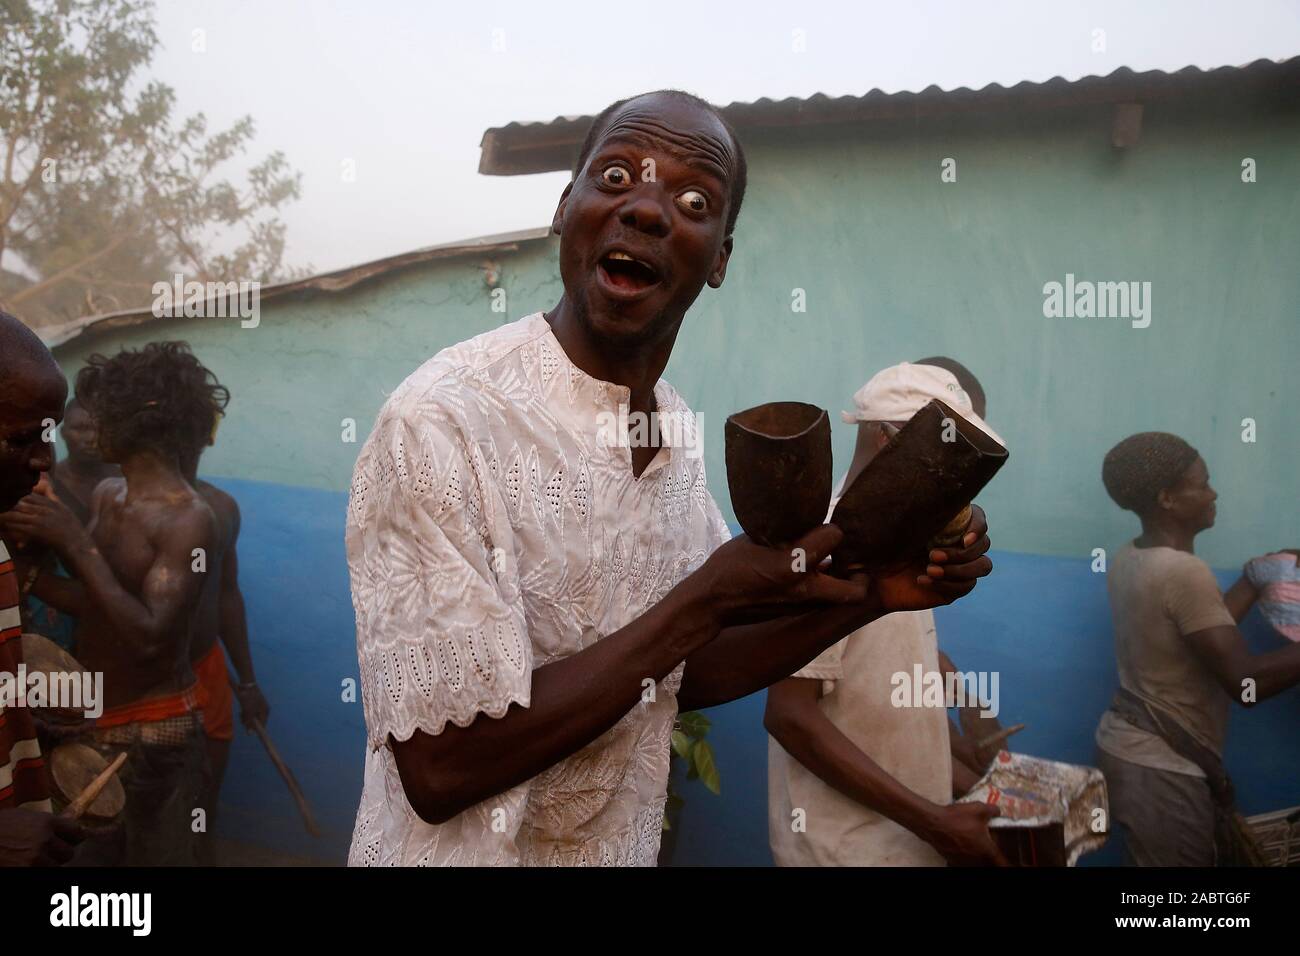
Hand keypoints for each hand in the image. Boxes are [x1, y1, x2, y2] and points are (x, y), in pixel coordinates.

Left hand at [0, 493, 88, 554]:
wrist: (78, 546)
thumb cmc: (73, 531)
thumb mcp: (66, 511)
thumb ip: (56, 501)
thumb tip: (50, 493)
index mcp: (52, 504)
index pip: (30, 495)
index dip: (17, 495)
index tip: (7, 496)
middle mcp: (46, 510)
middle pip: (21, 502)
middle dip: (8, 503)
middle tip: (0, 504)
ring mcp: (42, 520)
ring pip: (17, 514)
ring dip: (4, 514)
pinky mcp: (38, 531)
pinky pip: (19, 526)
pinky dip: (10, 525)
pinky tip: (4, 525)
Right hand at [0, 808, 84, 866]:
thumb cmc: (1, 824)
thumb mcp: (25, 816)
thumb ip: (46, 822)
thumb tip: (66, 825)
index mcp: (46, 822)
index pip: (76, 831)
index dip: (75, 836)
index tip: (74, 838)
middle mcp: (44, 839)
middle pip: (69, 852)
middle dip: (63, 851)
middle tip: (55, 850)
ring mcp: (35, 856)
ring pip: (56, 865)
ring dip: (50, 862)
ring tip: (38, 856)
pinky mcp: (26, 870)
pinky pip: (44, 871)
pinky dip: (39, 868)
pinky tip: (30, 862)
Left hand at [235, 682, 269, 730]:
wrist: (247, 684)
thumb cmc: (249, 698)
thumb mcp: (249, 712)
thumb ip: (249, 723)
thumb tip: (250, 734)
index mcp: (265, 711)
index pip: (262, 725)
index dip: (256, 729)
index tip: (250, 733)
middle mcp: (263, 710)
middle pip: (256, 721)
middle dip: (249, 722)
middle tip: (242, 719)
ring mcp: (258, 706)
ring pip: (252, 717)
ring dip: (246, 717)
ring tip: (241, 713)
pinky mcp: (253, 704)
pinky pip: (250, 712)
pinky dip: (245, 713)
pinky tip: (242, 710)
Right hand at [698, 525, 871, 624]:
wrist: (712, 603)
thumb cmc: (729, 566)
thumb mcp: (756, 539)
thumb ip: (786, 535)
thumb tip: (807, 524)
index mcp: (794, 564)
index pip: (834, 536)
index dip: (831, 528)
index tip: (824, 526)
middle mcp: (805, 588)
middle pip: (855, 588)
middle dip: (858, 572)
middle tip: (849, 558)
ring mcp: (803, 605)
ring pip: (841, 597)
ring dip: (842, 581)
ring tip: (834, 564)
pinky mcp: (796, 613)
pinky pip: (823, 600)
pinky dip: (824, 588)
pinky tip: (812, 575)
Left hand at [870, 504, 992, 611]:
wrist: (874, 576)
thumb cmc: (884, 545)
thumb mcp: (899, 525)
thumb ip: (918, 510)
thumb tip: (929, 490)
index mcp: (951, 523)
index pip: (979, 519)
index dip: (977, 528)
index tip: (962, 539)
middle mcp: (960, 543)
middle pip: (984, 545)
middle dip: (961, 552)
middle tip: (932, 555)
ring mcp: (961, 565)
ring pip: (983, 566)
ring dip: (958, 569)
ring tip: (929, 569)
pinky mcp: (955, 587)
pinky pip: (966, 587)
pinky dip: (945, 584)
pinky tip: (921, 580)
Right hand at [923, 801, 1007, 866]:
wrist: (933, 823)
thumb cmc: (957, 818)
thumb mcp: (979, 809)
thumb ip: (993, 810)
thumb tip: (997, 811)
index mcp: (987, 850)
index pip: (1002, 864)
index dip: (1007, 864)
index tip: (1009, 864)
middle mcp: (976, 859)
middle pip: (988, 863)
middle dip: (990, 856)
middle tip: (990, 847)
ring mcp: (962, 860)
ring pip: (974, 861)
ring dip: (977, 855)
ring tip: (972, 842)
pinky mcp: (951, 859)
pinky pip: (962, 859)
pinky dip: (964, 854)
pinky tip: (960, 842)